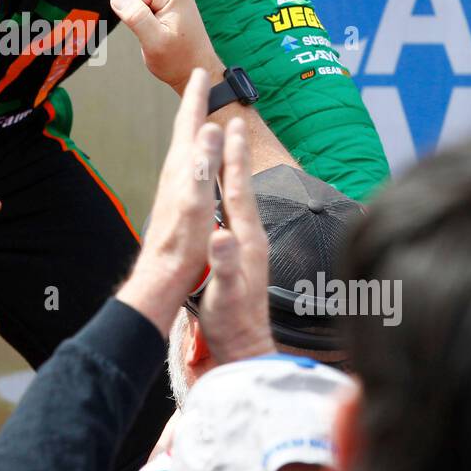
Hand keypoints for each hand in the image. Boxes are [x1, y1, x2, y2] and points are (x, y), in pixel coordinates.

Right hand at [111, 0, 222, 94]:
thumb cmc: (180, 59)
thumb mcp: (154, 43)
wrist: (196, 65)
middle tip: (153, 32)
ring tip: (158, 30)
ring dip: (139, 16)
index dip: (130, 14)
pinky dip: (144, 16)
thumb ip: (137, 18)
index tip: (148, 29)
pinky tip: (158, 26)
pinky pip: (140, 0)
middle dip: (134, 14)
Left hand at [117, 68, 223, 334]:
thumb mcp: (198, 202)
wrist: (163, 276)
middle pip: (185, 130)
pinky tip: (198, 158)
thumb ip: (203, 165)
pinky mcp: (178, 201)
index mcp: (181, 168)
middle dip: (194, 104)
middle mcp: (174, 173)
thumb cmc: (184, 245)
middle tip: (201, 80)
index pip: (190, 123)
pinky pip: (188, 163)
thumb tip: (210, 128)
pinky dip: (196, 149)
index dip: (197, 98)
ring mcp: (174, 187)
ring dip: (194, 125)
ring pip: (185, 145)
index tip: (203, 73)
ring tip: (201, 111)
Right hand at [198, 116, 276, 364]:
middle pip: (242, 186)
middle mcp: (251, 237)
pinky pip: (234, 213)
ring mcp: (248, 247)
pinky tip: (224, 194)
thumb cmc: (232, 322)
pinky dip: (229, 194)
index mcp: (246, 239)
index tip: (233, 127)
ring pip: (239, 197)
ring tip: (229, 148)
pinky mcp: (243, 257)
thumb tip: (219, 236)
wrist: (245, 348)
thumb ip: (224, 264)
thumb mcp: (225, 292)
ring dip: (234, 171)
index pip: (239, 189)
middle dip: (237, 154)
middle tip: (236, 123)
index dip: (234, 158)